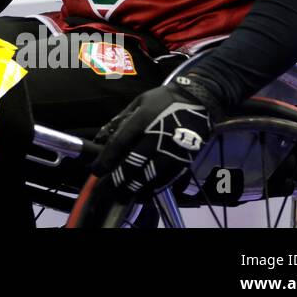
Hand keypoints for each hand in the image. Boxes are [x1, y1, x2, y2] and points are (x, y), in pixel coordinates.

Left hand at [90, 73, 226, 196]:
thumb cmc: (165, 99)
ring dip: (135, 189)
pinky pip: (168, 179)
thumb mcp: (139, 102)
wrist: (200, 99)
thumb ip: (120, 121)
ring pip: (151, 176)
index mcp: (144, 119)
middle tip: (105, 191)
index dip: (106, 159)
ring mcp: (173, 150)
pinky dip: (154, 189)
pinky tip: (144, 194)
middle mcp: (158, 137)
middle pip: (135, 164)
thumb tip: (101, 138)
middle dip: (118, 180)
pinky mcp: (186, 159)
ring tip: (122, 197)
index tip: (96, 170)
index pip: (120, 143)